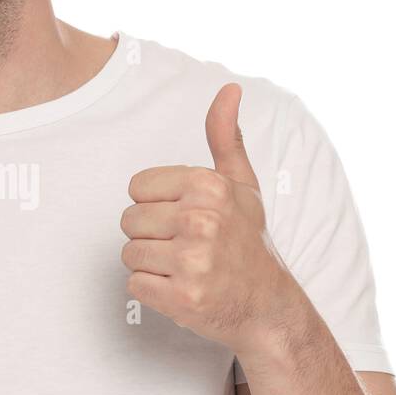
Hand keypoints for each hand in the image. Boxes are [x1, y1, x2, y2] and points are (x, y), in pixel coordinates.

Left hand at [120, 83, 301, 353]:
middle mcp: (202, 220)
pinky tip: (181, 288)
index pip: (136, 187)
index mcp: (209, 187)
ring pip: (129, 253)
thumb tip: (229, 89)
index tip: (185, 218)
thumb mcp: (241, 184)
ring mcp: (193, 260)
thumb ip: (226, 137)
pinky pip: (134, 285)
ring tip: (183, 267)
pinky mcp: (182, 296)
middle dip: (151, 235)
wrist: (267, 305)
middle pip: (129, 220)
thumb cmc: (247, 242)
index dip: (155, 205)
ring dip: (150, 264)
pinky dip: (152, 291)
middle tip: (186, 247)